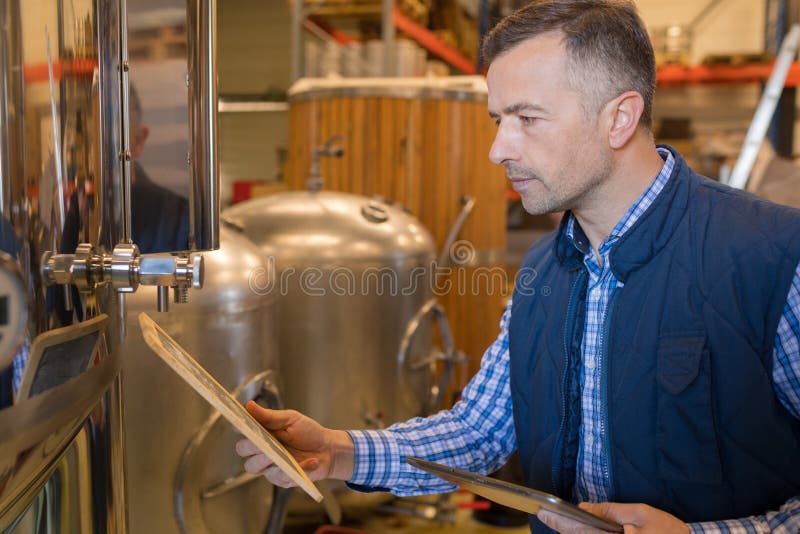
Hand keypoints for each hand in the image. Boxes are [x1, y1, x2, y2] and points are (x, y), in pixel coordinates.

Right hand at [235, 401, 354, 486]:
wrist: (328, 450)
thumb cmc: (308, 432)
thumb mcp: (290, 419)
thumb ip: (269, 416)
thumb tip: (249, 405)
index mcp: (262, 433)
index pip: (243, 431)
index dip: (239, 427)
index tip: (242, 423)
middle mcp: (261, 450)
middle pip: (243, 450)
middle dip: (251, 445)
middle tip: (262, 442)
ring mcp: (269, 466)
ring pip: (254, 466)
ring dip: (265, 459)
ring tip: (280, 454)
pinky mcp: (281, 479)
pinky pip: (279, 476)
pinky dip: (296, 468)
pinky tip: (310, 462)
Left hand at [537, 502, 689, 533]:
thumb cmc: (667, 530)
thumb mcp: (640, 514)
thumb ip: (610, 511)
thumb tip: (584, 508)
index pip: (579, 532)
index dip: (559, 522)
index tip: (542, 512)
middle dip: (562, 527)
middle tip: (544, 514)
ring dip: (573, 532)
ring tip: (556, 519)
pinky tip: (577, 528)